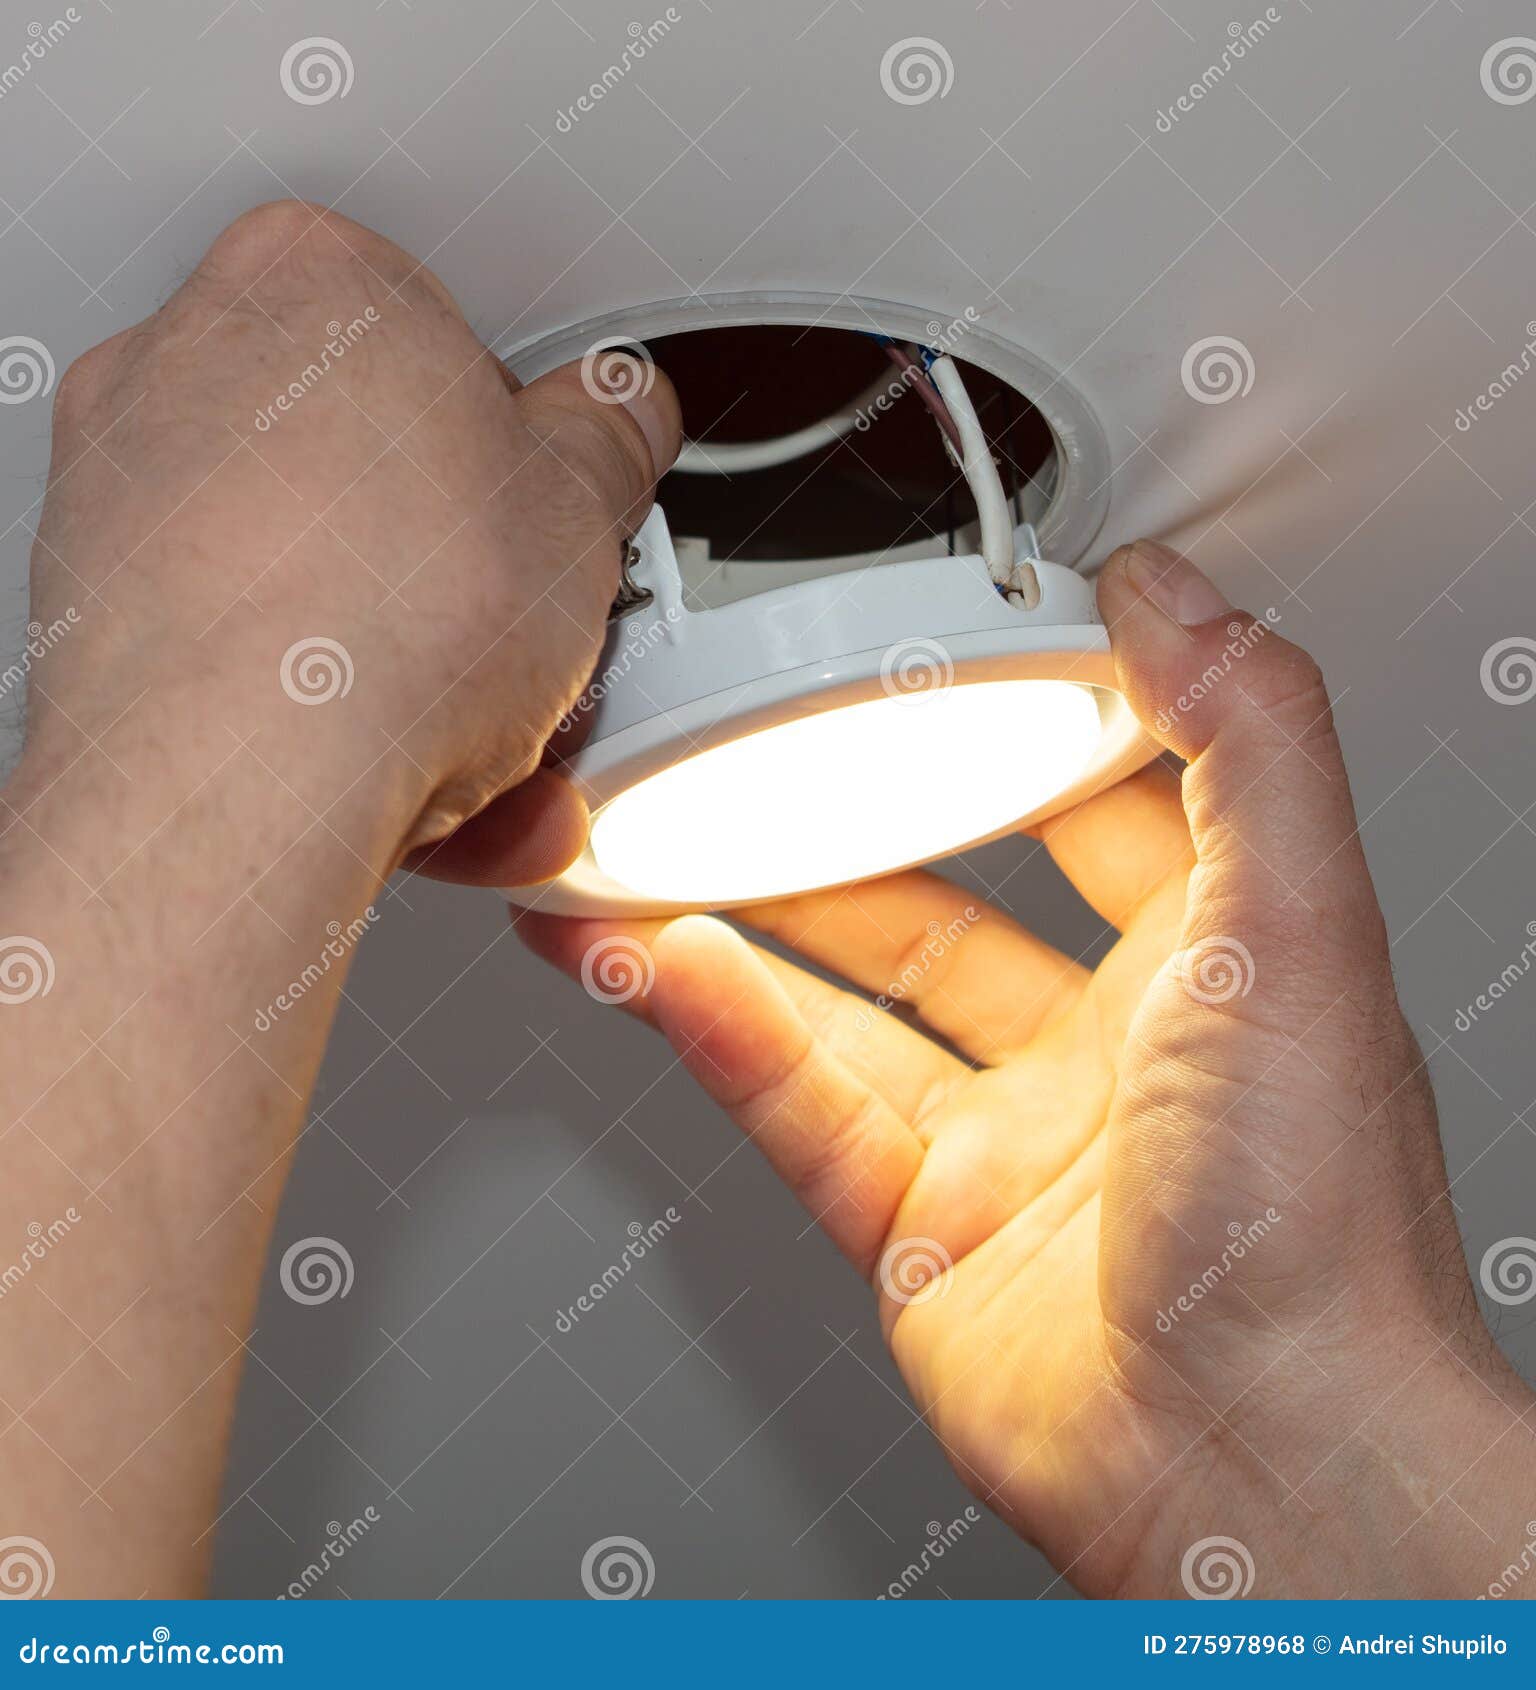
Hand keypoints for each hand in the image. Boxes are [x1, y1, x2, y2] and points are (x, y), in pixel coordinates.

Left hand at [0, 200, 678, 1594]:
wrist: (211, 837)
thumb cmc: (358, 672)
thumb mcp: (569, 536)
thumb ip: (602, 461)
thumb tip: (624, 426)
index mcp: (328, 309)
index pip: (460, 333)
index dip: (535, 433)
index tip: (574, 497)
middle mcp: (216, 392)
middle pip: (388, 456)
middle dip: (474, 548)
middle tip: (537, 632)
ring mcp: (158, 511)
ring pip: (332, 568)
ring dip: (414, 646)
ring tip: (482, 731)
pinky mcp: (131, 637)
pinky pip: (284, 661)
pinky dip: (355, 711)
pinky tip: (409, 776)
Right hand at [522, 539, 1535, 1599]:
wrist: (1261, 1464)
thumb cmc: (1315, 1224)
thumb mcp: (1298, 921)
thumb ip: (1246, 736)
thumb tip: (1174, 593)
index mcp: (1208, 964)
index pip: (1095, 802)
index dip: (1015, 722)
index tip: (930, 656)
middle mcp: (1105, 1052)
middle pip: (941, 900)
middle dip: (843, 826)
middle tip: (755, 753)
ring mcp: (1005, 1142)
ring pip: (842, 1003)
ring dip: (742, 923)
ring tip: (646, 846)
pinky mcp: (921, 1230)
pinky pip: (799, 1103)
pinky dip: (721, 1029)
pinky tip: (655, 962)